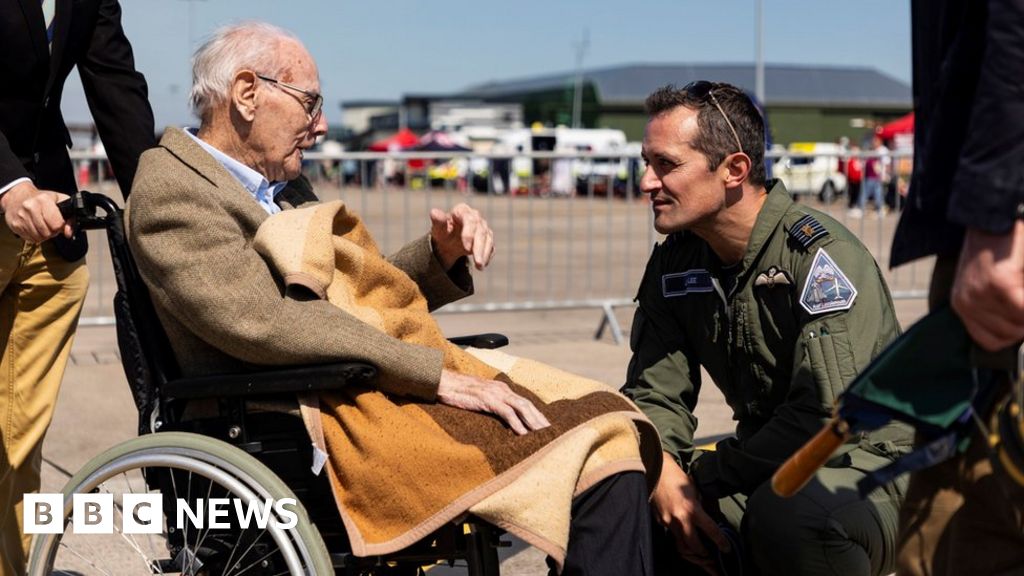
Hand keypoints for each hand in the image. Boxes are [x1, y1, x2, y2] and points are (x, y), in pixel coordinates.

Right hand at [1, 181, 71, 242]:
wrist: (18, 195)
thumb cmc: (41, 198)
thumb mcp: (59, 201)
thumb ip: (69, 217)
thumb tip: (68, 232)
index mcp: (43, 200)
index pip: (56, 224)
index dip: (60, 226)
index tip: (58, 223)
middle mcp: (30, 207)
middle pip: (48, 233)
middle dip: (52, 232)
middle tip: (50, 225)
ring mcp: (21, 216)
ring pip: (39, 238)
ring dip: (43, 235)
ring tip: (42, 226)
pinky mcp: (15, 225)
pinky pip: (29, 239)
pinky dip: (34, 236)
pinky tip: (34, 227)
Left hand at [429, 203, 493, 270]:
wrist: (447, 242)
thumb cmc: (442, 233)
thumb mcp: (438, 230)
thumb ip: (438, 222)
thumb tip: (434, 212)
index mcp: (462, 211)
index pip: (469, 220)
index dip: (469, 234)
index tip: (466, 248)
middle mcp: (475, 217)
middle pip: (481, 231)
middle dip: (479, 248)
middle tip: (477, 263)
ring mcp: (483, 227)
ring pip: (487, 239)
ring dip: (484, 254)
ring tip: (479, 267)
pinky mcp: (487, 238)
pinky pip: (490, 246)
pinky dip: (487, 256)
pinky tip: (482, 265)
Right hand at [436, 369, 549, 434]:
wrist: (442, 381)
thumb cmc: (458, 391)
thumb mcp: (479, 397)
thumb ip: (491, 404)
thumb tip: (500, 417)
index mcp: (502, 388)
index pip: (524, 402)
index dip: (537, 414)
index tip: (546, 427)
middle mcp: (502, 389)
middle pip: (527, 405)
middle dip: (540, 420)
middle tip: (552, 434)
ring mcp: (495, 393)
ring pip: (521, 408)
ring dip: (533, 422)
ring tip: (542, 436)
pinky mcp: (487, 399)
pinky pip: (506, 412)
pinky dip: (516, 424)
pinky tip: (522, 434)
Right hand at [651, 453, 729, 575]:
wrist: (656, 470)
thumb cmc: (677, 477)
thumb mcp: (695, 491)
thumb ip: (702, 506)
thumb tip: (711, 516)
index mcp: (692, 508)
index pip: (711, 530)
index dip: (720, 542)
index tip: (726, 548)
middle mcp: (679, 518)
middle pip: (693, 545)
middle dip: (703, 554)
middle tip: (710, 557)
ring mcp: (667, 521)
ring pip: (680, 544)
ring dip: (690, 550)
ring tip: (698, 552)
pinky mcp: (659, 520)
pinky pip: (671, 533)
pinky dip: (679, 537)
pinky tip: (684, 534)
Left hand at [951, 221, 1023, 350]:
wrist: (990, 216)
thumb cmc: (995, 248)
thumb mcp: (984, 282)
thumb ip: (995, 306)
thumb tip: (1017, 327)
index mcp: (961, 305)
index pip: (989, 341)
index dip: (1014, 334)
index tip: (1021, 320)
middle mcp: (966, 303)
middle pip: (1009, 335)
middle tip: (1022, 301)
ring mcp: (981, 295)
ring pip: (1019, 325)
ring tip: (1021, 287)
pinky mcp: (1000, 284)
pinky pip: (1023, 310)